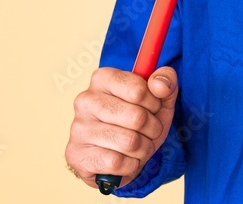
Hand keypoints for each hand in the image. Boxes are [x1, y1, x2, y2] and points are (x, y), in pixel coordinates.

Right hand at [65, 66, 177, 189]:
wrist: (119, 157)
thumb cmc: (139, 123)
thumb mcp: (159, 99)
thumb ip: (165, 81)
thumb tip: (160, 84)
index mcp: (103, 78)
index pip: (138, 90)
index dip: (154, 103)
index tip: (152, 108)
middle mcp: (85, 100)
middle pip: (137, 117)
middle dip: (153, 129)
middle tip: (148, 131)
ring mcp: (78, 127)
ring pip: (130, 142)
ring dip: (144, 148)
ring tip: (138, 146)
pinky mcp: (77, 154)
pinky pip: (117, 162)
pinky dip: (130, 164)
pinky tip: (125, 159)